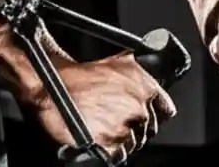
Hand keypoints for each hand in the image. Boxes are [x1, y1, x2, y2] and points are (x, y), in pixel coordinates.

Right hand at [35, 52, 176, 163]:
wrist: (52, 85)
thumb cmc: (83, 76)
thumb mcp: (120, 63)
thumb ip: (141, 74)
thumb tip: (154, 79)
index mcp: (146, 87)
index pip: (166, 110)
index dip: (155, 115)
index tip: (146, 117)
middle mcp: (139, 107)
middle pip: (149, 130)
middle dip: (136, 128)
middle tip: (117, 122)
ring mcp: (125, 127)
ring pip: (134, 144)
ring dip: (123, 140)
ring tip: (105, 129)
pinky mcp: (110, 144)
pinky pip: (119, 155)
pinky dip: (111, 151)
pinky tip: (100, 138)